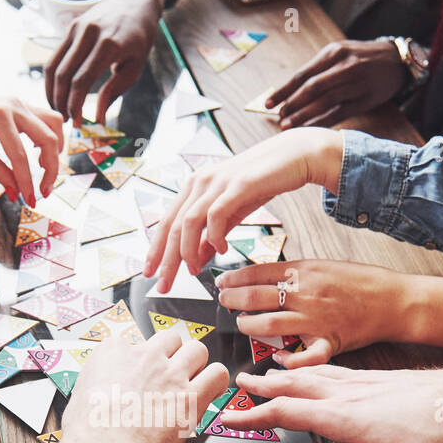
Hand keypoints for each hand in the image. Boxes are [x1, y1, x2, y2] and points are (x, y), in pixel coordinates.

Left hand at [0, 78, 63, 202]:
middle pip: (48, 139)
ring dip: (55, 150)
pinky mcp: (23, 104)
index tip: (30, 201)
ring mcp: (21, 102)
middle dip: (51, 170)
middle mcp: (14, 105)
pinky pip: (47, 119)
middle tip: (43, 192)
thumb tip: (16, 194)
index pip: (21, 156)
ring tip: (44, 171)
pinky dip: (50, 137)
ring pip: (54, 124)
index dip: (27, 182)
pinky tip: (39, 154)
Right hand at [44, 0, 161, 125]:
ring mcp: (76, 28)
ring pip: (53, 66)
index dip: (75, 105)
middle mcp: (89, 34)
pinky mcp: (69, 28)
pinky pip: (54, 57)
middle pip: (64, 75)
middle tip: (66, 121)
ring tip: (59, 110)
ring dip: (52, 92)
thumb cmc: (139, 38)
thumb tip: (97, 119)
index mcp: (109, 45)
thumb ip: (113, 92)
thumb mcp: (134, 68)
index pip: (82, 80)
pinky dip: (53, 78)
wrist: (135, 2)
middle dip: (61, 102)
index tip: (77, 123)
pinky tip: (58, 93)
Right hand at [60, 329, 228, 442]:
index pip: (134, 342)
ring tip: (191, 381)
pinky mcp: (191, 397)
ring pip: (197, 349)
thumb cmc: (88, 432)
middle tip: (169, 375)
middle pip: (171, 339)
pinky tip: (209, 391)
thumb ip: (98, 383)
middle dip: (173, 355)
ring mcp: (170, 374)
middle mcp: (144, 356)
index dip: (140, 361)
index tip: (140, 376)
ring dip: (196, 364)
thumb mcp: (80, 395)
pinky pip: (218, 374)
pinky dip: (216, 381)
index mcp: (113, 351)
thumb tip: (102, 390)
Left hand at [143, 129, 342, 290]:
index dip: (156, 250)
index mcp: (195, 187)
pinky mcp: (237, 184)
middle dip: (166, 259)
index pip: (167, 222)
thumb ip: (213, 235)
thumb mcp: (233, 214)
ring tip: (194, 271)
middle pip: (172, 226)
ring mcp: (217, 182)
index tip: (149, 273)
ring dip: (187, 251)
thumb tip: (196, 259)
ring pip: (188, 222)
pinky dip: (214, 237)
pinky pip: (216, 215)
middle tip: (163, 284)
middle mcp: (200, 182)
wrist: (294, 157)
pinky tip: (221, 251)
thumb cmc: (263, 183)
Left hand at [216, 259, 413, 365]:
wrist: (394, 299)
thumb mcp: (324, 265)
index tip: (221, 282)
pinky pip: (304, 356)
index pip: (258, 273)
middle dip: (233, 300)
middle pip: (256, 297)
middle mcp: (306, 294)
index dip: (234, 278)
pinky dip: (289, 360)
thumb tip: (265, 276)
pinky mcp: (330, 341)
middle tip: (225, 302)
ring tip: (244, 325)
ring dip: (249, 326)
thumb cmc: (362, 281)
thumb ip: (296, 273)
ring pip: (269, 324)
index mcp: (305, 271)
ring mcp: (316, 319)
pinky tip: (279, 358)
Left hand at [266, 39, 408, 128]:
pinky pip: (339, 113)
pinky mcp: (365, 99)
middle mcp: (345, 66)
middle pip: (312, 88)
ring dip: (303, 115)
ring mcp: (356, 83)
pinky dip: (322, 122)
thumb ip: (317, 69)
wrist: (396, 61)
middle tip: (278, 117)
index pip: (302, 74)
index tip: (268, 103)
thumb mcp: (339, 53)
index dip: (284, 90)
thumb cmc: (360, 58)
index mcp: (334, 52)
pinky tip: (309, 130)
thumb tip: (289, 92)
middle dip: (291, 104)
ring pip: (324, 102)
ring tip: (288, 125)